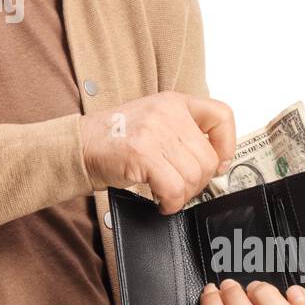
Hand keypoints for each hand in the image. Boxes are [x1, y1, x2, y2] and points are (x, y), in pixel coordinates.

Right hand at [80, 91, 235, 213]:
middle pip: (208, 157)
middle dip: (198, 183)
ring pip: (193, 176)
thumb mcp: (153, 121)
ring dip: (183, 195)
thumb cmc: (112, 138)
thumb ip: (182, 133)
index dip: (226, 144)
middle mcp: (167, 113)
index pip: (221, 115)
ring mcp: (155, 132)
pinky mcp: (143, 153)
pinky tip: (161, 201)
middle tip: (181, 188)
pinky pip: (174, 189)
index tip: (218, 161)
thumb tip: (214, 163)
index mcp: (173, 102)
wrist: (78, 145)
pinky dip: (171, 203)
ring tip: (167, 195)